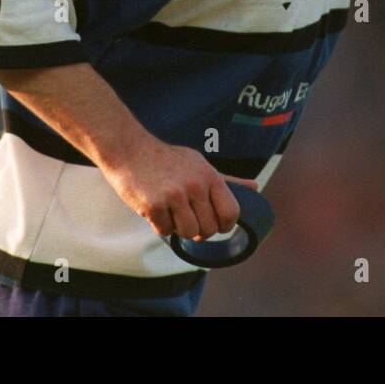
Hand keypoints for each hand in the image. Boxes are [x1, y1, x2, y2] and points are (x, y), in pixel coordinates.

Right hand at [99, 136, 259, 240]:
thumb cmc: (167, 160)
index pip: (231, 213)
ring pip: (189, 233)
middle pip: (210, 228)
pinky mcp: (153, 205)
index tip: (215, 223)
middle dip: (199, 229)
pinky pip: (165, 232)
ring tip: (171, 211)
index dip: (225, 225)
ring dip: (179, 228)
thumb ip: (227, 180)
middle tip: (186, 215)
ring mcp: (174, 195)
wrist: (129, 150)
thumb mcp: (200, 165)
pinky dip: (160, 225)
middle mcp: (194, 185)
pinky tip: (155, 208)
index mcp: (209, 176)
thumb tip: (255, 188)